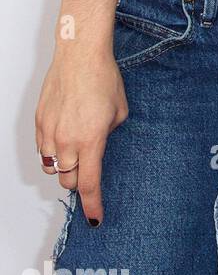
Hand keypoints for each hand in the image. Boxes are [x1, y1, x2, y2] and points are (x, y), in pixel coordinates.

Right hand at [35, 44, 127, 226]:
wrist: (79, 55)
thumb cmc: (103, 78)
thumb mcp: (119, 111)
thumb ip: (110, 134)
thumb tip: (100, 144)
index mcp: (91, 141)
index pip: (89, 185)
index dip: (92, 206)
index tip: (95, 219)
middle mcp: (67, 142)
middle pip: (68, 180)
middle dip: (79, 181)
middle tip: (89, 169)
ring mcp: (50, 133)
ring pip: (52, 167)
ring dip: (64, 167)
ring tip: (76, 151)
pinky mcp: (39, 123)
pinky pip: (43, 150)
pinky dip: (52, 152)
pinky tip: (63, 138)